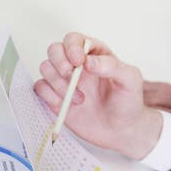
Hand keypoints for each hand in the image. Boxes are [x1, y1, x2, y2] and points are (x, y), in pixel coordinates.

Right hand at [35, 32, 162, 159]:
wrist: (121, 130)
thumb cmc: (128, 102)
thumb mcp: (131, 80)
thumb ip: (113, 66)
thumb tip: (88, 61)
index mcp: (96, 54)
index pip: (75, 39)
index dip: (72, 47)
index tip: (78, 62)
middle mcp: (78, 65)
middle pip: (55, 49)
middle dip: (59, 61)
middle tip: (71, 75)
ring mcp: (65, 80)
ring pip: (46, 68)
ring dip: (59, 84)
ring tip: (81, 99)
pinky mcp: (55, 96)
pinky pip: (40, 87)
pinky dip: (50, 95)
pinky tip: (68, 105)